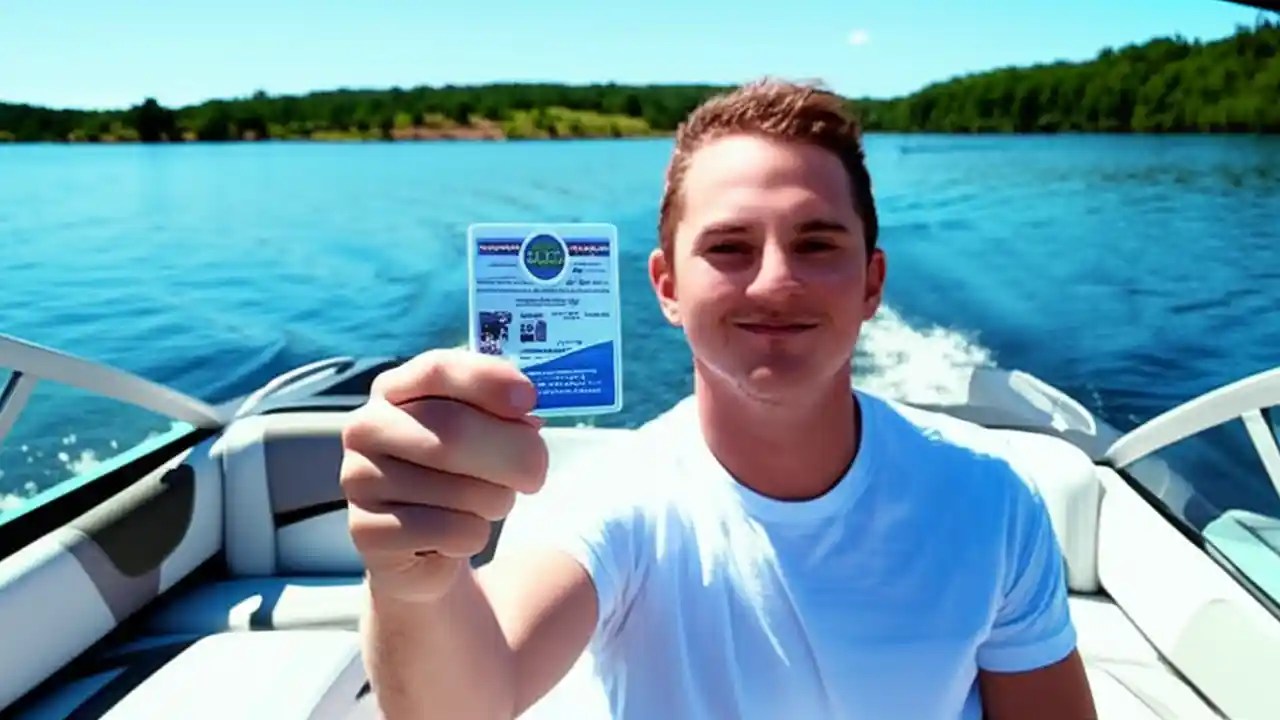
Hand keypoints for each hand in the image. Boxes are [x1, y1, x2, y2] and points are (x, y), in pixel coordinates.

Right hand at [340, 348, 548, 603]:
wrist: (424, 543)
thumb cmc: (461, 475)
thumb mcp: (484, 435)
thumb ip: (504, 417)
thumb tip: (527, 420)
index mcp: (396, 389)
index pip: (438, 370)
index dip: (488, 380)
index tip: (529, 399)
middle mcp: (367, 427)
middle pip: (455, 431)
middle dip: (513, 453)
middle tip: (537, 473)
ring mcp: (359, 478)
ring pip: (459, 489)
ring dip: (496, 501)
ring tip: (485, 503)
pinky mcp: (366, 530)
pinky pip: (449, 530)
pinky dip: (473, 535)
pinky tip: (457, 535)